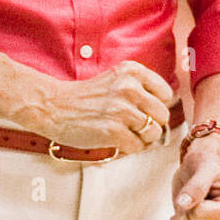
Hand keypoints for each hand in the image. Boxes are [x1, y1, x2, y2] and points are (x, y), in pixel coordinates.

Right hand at [20, 60, 174, 154]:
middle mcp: (130, 88)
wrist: (54, 106)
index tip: (142, 111)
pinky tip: (114, 140)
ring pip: (153, 133)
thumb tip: (166, 112)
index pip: (166, 94)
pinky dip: (128, 148)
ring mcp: (122, 110)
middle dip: (150, 124)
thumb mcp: (116, 80)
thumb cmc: (86, 97)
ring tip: (123, 133)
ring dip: (141, 138)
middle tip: (132, 126)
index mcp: (132, 71)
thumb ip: (141, 89)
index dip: (155, 106)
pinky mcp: (113, 131)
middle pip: (162, 115)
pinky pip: (137, 147)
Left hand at [168, 142, 219, 219]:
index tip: (199, 187)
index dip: (190, 199)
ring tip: (190, 203)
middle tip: (192, 194)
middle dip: (183, 208)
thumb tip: (184, 204)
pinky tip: (184, 214)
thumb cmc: (205, 166)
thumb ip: (197, 185)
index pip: (198, 213)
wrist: (200, 170)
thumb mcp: (203, 167)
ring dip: (178, 216)